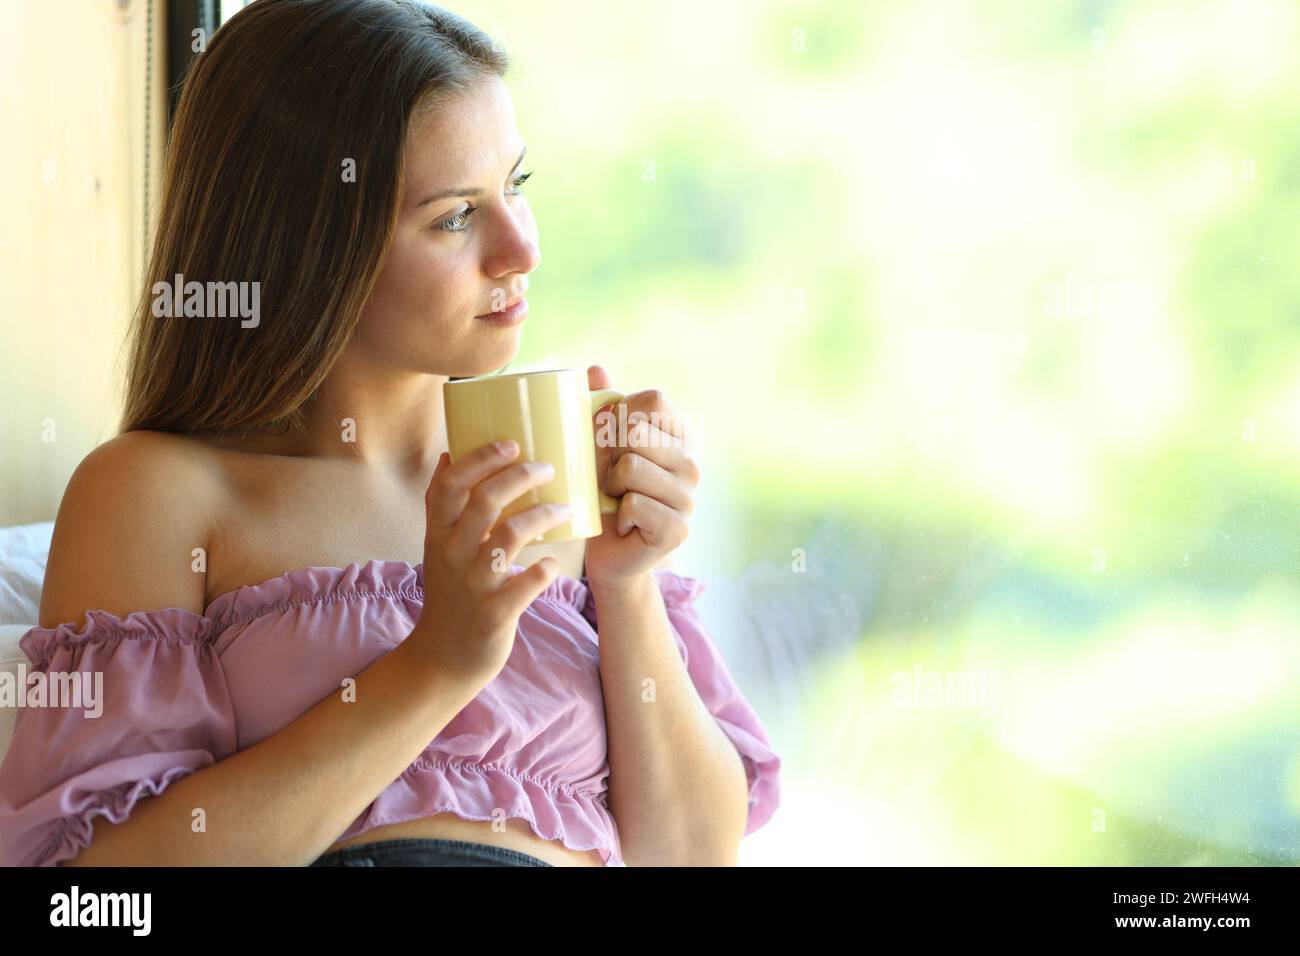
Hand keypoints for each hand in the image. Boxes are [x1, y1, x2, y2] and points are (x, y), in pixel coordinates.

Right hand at [407, 440, 571, 685]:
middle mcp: (452, 555)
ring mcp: (474, 585)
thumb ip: (442, 506)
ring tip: (564, 509)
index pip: (451, 485)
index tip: (511, 444)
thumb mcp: (436, 548)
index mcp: (437, 535)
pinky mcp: (495, 612)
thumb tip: (448, 455)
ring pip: (511, 536)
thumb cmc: (450, 594)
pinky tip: (553, 564)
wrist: (443, 658)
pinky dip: (546, 569)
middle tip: (547, 468)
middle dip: (520, 477)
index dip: (480, 459)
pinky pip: (528, 582)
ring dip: (543, 515)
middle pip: (484, 501)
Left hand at [584, 364, 699, 590]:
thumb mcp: (598, 447)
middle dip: (609, 455)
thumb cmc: (603, 494)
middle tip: (610, 479)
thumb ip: (601, 407)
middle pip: (636, 433)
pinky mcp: (678, 528)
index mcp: (677, 436)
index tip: (610, 438)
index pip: (653, 399)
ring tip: (616, 501)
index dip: (621, 413)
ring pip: (631, 467)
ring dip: (610, 486)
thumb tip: (595, 368)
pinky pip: (633, 503)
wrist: (610, 553)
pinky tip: (626, 525)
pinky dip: (617, 515)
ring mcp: (689, 496)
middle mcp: (691, 462)